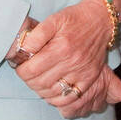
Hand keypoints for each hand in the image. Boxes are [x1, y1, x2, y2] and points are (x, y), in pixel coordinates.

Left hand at [16, 0, 120, 117]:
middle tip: (27, 75)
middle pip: (41, 84)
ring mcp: (82, 73)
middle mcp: (72, 62)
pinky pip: (71, 98)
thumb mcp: (53, 20)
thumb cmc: (75, 20)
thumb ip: (36, 35)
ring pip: (54, 93)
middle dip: (29, 81)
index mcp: (61, 47)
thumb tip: (23, 50)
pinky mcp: (89, 79)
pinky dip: (58, 100)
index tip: (20, 67)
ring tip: (37, 82)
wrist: (100, 21)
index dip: (21, 72)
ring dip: (41, 91)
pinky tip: (52, 92)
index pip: (32, 70)